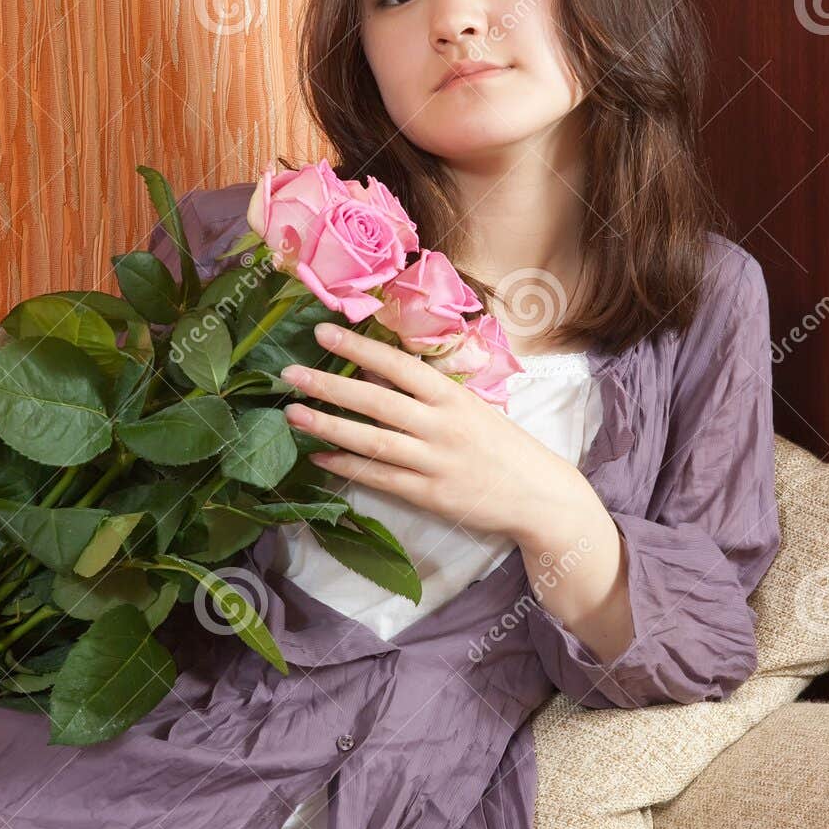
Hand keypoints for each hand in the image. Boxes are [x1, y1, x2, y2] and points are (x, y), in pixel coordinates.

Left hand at [279, 321, 578, 541]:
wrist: (538, 494)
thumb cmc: (500, 445)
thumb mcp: (470, 408)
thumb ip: (425, 392)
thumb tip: (374, 371)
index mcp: (453, 397)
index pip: (398, 365)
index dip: (359, 349)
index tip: (322, 332)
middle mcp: (441, 426)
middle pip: (377, 401)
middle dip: (331, 386)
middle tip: (290, 374)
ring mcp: (434, 462)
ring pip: (372, 441)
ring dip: (329, 426)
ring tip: (293, 414)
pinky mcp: (429, 495)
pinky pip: (380, 478)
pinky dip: (348, 466)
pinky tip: (319, 457)